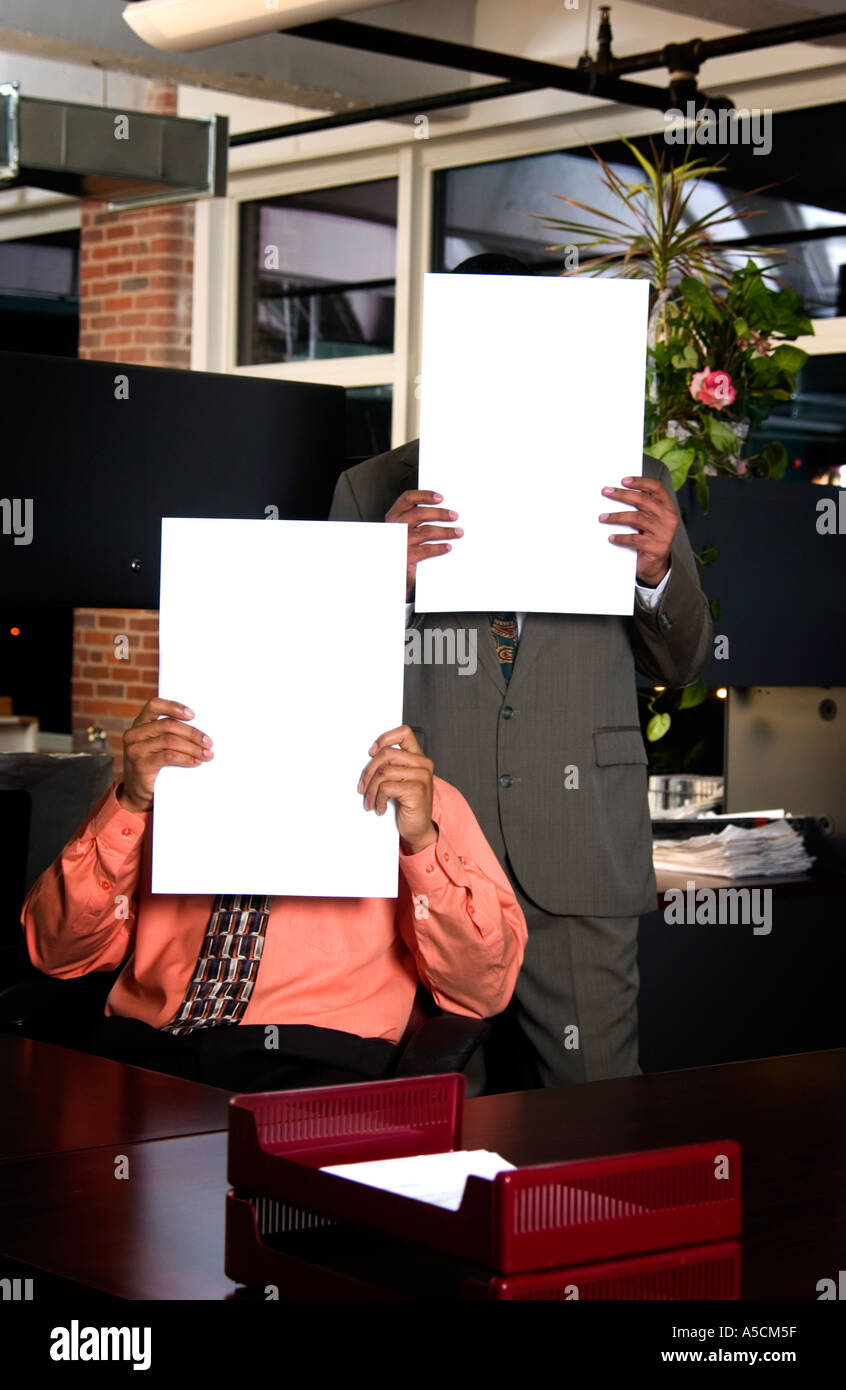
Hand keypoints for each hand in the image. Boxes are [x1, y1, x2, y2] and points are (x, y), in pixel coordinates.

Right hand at [117, 698, 212, 812]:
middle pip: (167, 725)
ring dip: (193, 747)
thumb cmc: (154, 765)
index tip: (192, 715)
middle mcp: (134, 734)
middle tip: (208, 741)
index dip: (174, 707)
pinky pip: (169, 756)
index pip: (154, 706)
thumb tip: (200, 731)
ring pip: (170, 741)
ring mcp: (135, 749)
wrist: (137, 793)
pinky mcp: (141, 765)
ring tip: (207, 754)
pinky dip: (186, 758)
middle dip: (192, 733)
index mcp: (139, 724)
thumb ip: (170, 734)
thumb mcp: (157, 746)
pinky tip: (196, 761)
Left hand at [358, 725, 436, 854]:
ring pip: (383, 772)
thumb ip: (390, 766)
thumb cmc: (407, 805)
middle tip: (362, 787)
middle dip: (368, 772)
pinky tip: (380, 808)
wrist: (418, 829)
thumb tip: (367, 759)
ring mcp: (422, 776)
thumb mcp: (400, 781)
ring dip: (370, 790)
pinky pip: (386, 788)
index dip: (384, 739)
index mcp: (418, 757)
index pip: (404, 733)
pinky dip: (378, 800)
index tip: (371, 752)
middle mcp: (423, 764)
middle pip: (386, 754)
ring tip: (370, 801)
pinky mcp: (417, 790)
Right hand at [384, 489, 462, 600]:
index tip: (440, 498)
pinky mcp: (407, 556)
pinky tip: (448, 547)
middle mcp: (396, 526)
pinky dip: (439, 548)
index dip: (424, 495)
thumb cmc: (403, 545)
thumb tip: (444, 511)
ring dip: (446, 531)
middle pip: (419, 513)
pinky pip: (426, 549)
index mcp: (394, 515)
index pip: (408, 499)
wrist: (393, 570)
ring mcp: (401, 541)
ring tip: (458, 532)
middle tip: (454, 516)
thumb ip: (417, 518)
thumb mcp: (405, 528)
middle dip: (440, 513)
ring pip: (426, 531)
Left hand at [599, 475, 677, 585]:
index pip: (656, 488)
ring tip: (603, 517)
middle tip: (606, 492)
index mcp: (667, 507)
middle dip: (622, 495)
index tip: (623, 480)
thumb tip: (617, 492)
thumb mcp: (648, 520)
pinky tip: (611, 537)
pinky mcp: (657, 547)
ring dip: (617, 516)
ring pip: (638, 518)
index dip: (640, 482)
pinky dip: (621, 538)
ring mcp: (664, 533)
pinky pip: (635, 539)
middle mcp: (668, 518)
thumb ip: (641, 507)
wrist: (655, 565)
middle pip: (644, 501)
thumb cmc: (648, 537)